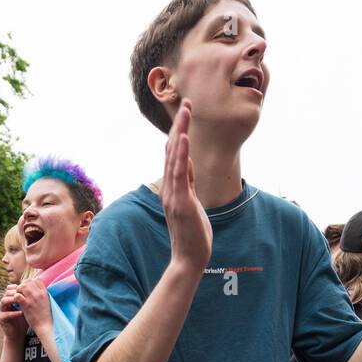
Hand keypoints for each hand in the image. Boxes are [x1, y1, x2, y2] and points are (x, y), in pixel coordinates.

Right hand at [0, 284, 26, 344]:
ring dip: (12, 300)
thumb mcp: (28, 307)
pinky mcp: (1, 319)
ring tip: (20, 301)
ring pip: (3, 301)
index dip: (18, 287)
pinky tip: (21, 313)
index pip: (11, 288)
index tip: (27, 288)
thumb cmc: (24, 319)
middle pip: (6, 293)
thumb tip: (40, 289)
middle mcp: (4, 303)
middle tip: (23, 293)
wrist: (19, 333)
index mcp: (10, 298)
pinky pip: (5, 314)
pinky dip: (13, 313)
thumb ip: (30, 299)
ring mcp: (1, 310)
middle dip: (15, 292)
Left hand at [15, 279, 51, 336]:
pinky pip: (18, 295)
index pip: (37, 280)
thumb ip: (42, 295)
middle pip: (28, 281)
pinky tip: (16, 301)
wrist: (45, 326)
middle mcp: (39, 294)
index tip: (28, 288)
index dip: (31, 282)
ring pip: (22, 286)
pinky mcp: (26, 305)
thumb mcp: (47, 302)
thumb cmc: (46, 316)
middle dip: (23, 285)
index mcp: (45, 293)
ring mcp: (33, 299)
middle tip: (21, 292)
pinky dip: (15, 297)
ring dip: (18, 290)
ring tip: (18, 296)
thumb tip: (36, 290)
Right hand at [161, 100, 211, 271]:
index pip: (174, 155)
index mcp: (173, 188)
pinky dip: (181, 155)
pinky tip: (184, 138)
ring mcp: (173, 195)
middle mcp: (169, 188)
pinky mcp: (181, 202)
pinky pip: (180, 174)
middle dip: (180, 126)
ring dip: (181, 132)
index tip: (186, 114)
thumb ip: (188, 184)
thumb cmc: (192, 235)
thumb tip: (187, 164)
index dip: (179, 133)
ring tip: (186, 111)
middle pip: (172, 151)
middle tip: (186, 102)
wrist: (188, 259)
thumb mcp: (192, 203)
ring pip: (175, 157)